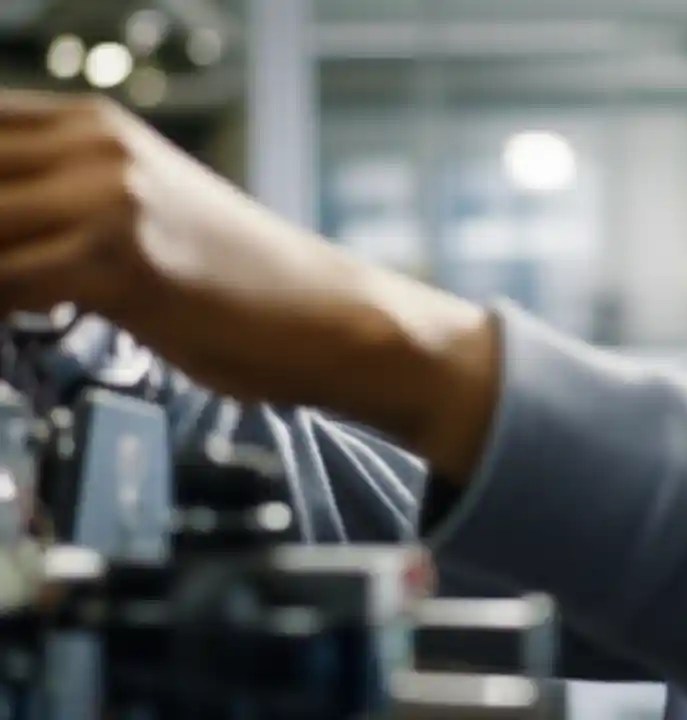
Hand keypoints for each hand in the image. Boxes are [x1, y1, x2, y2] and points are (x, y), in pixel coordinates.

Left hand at [0, 91, 496, 474]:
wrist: (331, 319)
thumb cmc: (239, 286)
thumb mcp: (132, 219)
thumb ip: (49, 210)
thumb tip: (1, 232)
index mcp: (91, 124)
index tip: (1, 246)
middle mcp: (96, 143)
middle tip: (7, 282)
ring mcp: (110, 194)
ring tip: (14, 307)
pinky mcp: (124, 255)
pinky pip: (4, 282)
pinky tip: (23, 328)